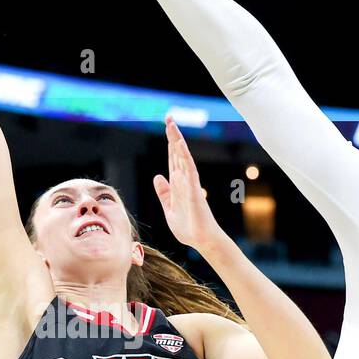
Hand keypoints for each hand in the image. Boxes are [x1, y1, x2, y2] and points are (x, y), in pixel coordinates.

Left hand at [153, 116, 222, 253]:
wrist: (200, 240)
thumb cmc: (188, 227)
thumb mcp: (168, 208)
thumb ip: (164, 192)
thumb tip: (157, 176)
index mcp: (177, 184)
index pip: (172, 159)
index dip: (169, 143)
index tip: (166, 128)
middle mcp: (184, 180)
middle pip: (177, 153)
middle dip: (172, 136)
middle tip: (169, 118)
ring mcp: (190, 183)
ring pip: (183, 157)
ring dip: (177, 141)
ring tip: (172, 126)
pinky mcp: (194, 189)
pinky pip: (189, 170)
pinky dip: (184, 157)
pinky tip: (179, 145)